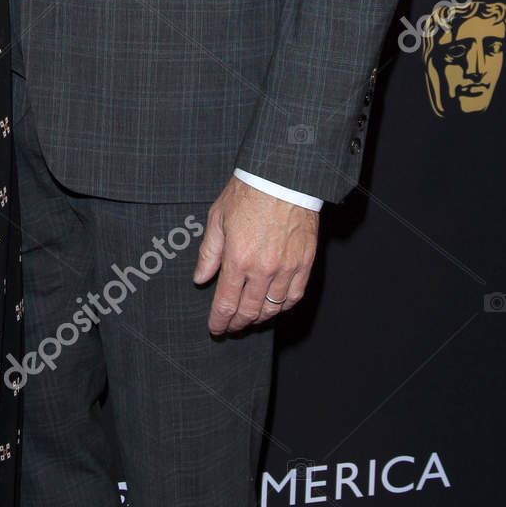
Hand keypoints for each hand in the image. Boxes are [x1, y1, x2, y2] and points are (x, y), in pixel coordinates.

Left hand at [192, 176, 317, 334]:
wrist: (282, 177)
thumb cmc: (247, 193)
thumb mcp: (217, 218)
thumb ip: (209, 253)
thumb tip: (200, 279)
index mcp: (238, 258)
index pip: (226, 303)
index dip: (219, 321)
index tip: (215, 329)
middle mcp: (263, 269)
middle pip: (249, 311)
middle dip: (237, 323)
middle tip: (230, 327)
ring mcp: (286, 267)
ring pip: (273, 308)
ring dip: (260, 318)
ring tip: (251, 319)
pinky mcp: (305, 262)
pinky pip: (295, 295)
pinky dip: (284, 306)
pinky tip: (276, 307)